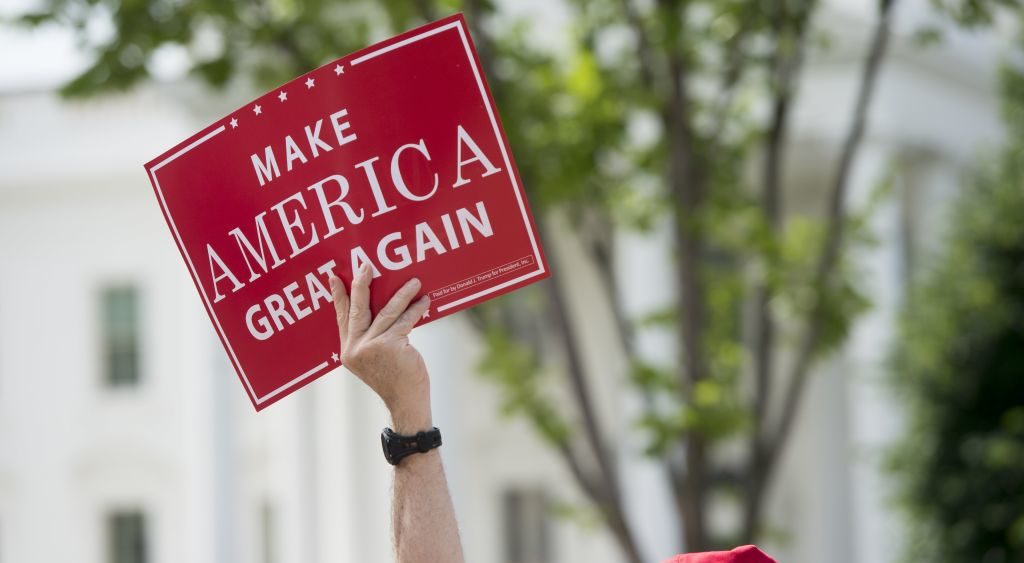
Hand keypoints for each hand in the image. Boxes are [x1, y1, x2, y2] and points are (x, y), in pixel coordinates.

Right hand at [330, 264, 432, 433]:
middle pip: (358, 308)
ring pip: (386, 311)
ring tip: (414, 280)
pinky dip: (416, 309)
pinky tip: (425, 301)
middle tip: (367, 264)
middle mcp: (355, 348)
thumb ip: (370, 337)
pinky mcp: (390, 345)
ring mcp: (371, 347)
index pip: (341, 317)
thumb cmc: (394, 379)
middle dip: (362, 283)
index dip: (339, 296)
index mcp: (347, 351)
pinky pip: (404, 320)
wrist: (406, 403)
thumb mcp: (375, 360)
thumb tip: (383, 307)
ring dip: (402, 293)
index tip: (335, 276)